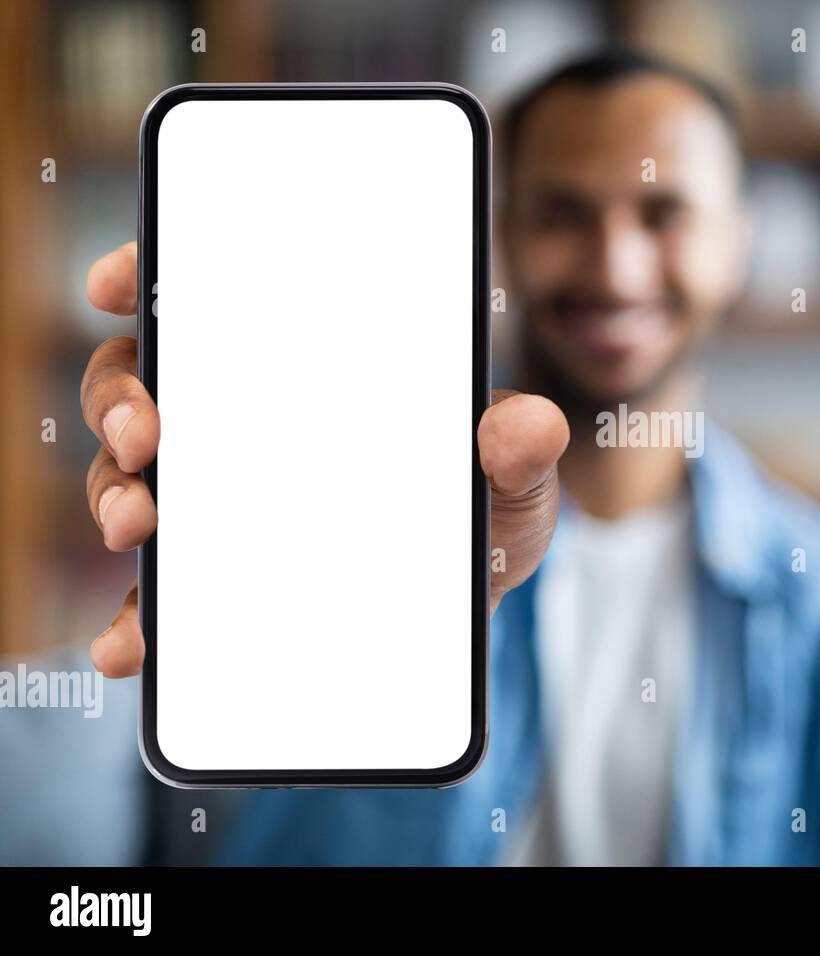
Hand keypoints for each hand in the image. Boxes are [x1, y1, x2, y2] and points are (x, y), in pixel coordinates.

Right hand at [81, 241, 567, 677]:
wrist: (474, 606)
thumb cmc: (482, 514)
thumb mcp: (513, 479)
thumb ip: (523, 450)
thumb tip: (527, 426)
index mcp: (304, 375)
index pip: (210, 306)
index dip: (149, 275)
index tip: (113, 282)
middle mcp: (242, 430)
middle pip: (142, 387)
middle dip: (121, 401)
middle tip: (144, 435)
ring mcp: (219, 509)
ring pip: (131, 482)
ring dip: (114, 497)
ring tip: (139, 525)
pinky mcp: (216, 591)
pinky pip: (156, 599)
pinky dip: (131, 619)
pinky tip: (129, 644)